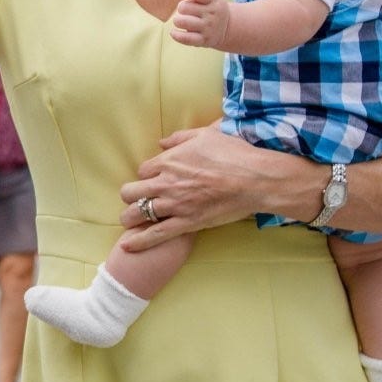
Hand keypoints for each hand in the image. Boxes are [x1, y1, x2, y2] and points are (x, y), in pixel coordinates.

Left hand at [115, 127, 277, 250]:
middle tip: (137, 199)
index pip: (143, 170)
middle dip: (131, 195)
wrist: (254, 180)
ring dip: (130, 217)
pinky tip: (127, 246)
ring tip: (130, 220)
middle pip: (131, 192)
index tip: (154, 179)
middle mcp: (166, 183)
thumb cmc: (233, 154)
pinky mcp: (186, 223)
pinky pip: (156, 234)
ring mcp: (175, 205)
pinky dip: (139, 241)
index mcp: (168, 162)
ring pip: (138, 213)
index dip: (147, 175)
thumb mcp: (205, 135)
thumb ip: (180, 138)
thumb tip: (162, 143)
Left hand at [168, 0, 229, 48]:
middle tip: (186, 10)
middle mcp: (212, 14)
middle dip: (181, 7)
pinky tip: (174, 32)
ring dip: (177, 20)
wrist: (229, 28)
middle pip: (185, 7)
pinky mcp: (204, 40)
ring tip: (180, 20)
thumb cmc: (213, 7)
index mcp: (213, 0)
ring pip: (182, 22)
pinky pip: (186, 38)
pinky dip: (176, 35)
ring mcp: (208, 28)